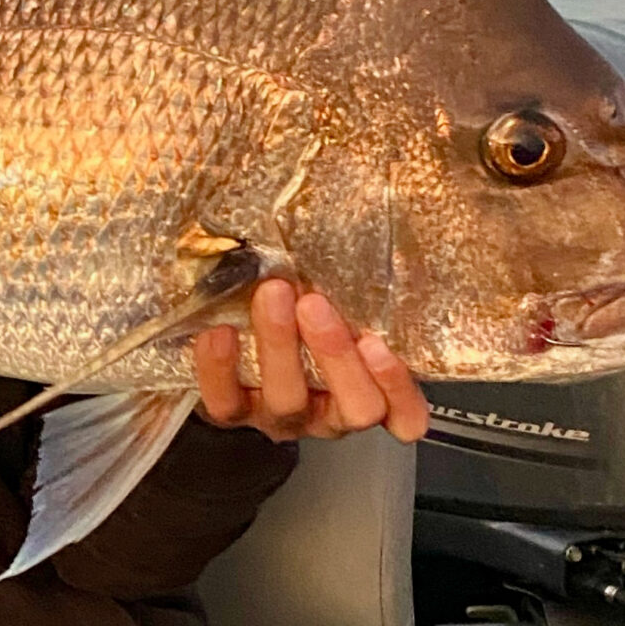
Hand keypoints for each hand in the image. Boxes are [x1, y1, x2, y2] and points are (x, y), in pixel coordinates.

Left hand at [192, 281, 428, 444]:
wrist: (235, 330)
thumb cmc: (303, 303)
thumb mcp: (340, 298)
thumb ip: (359, 283)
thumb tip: (382, 210)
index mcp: (368, 391)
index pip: (405, 414)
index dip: (397, 388)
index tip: (378, 344)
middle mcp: (330, 413)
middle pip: (351, 406)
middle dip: (334, 355)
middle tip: (314, 303)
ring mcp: (281, 416)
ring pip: (289, 400)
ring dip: (280, 346)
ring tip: (272, 295)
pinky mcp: (233, 411)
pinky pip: (226, 402)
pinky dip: (220, 368)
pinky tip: (219, 329)